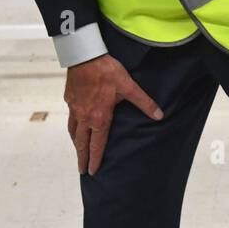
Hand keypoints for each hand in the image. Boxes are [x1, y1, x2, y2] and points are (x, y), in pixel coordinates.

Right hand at [65, 53, 163, 174]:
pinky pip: (70, 118)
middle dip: (82, 158)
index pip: (97, 145)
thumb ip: (144, 103)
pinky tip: (76, 125)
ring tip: (78, 150)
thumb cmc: (107, 71)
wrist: (85, 56)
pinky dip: (73, 126)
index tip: (92, 171)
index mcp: (99, 118)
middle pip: (81, 143)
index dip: (95, 159)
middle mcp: (84, 117)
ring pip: (73, 131)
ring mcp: (75, 108)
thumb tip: (159, 116)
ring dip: (76, 143)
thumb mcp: (129, 87)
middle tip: (81, 170)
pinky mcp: (69, 99)